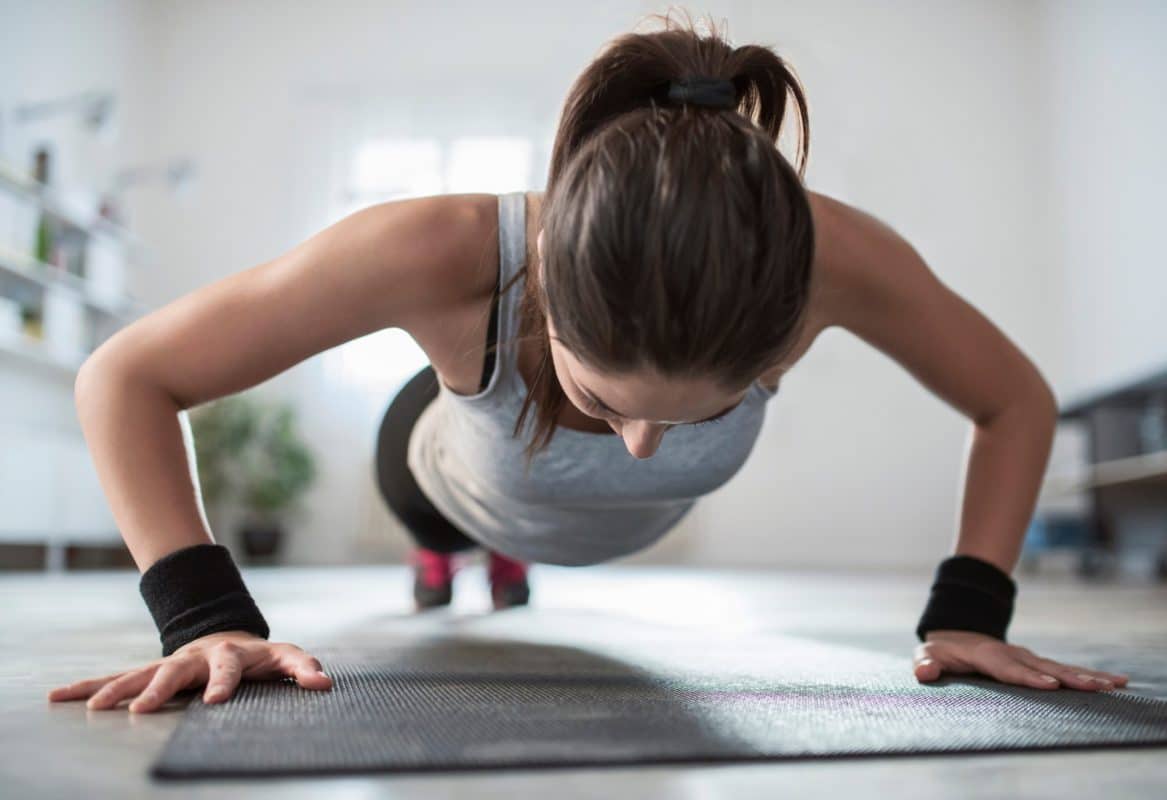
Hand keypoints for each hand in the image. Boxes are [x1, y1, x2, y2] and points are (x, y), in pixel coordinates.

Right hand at [47, 630, 332, 712]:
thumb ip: (303, 668)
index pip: (230, 666)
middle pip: (177, 670)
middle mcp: (197, 657)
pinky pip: (117, 679)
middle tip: (144, 708)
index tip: (215, 701)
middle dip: (161, 688)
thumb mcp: (286, 658)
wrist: (227, 635)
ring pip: (142, 674)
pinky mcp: (151, 672)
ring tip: (98, 708)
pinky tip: (60, 697)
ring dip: (120, 690)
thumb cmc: (260, 657)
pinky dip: (90, 688)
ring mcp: (171, 664)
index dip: (225, 682)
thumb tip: (324, 683)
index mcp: (231, 654)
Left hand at [913, 629, 1129, 690]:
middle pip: (1043, 667)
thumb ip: (925, 664)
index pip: (1009, 668)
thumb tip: (924, 673)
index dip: (1028, 676)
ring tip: (1113, 684)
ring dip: (1086, 676)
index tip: (1050, 685)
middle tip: (1093, 687)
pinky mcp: (1038, 663)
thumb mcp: (928, 655)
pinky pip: (1065, 670)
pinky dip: (1090, 675)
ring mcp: (1028, 657)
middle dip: (1067, 678)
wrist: (956, 634)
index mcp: (987, 655)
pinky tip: (1115, 683)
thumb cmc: (941, 650)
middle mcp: (1013, 654)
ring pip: (1060, 667)